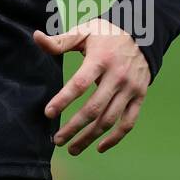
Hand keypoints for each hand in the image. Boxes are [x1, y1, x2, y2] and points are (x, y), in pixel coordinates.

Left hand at [33, 17, 149, 154]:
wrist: (143, 32)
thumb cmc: (107, 33)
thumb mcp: (84, 32)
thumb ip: (60, 40)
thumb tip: (36, 36)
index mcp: (100, 59)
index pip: (80, 84)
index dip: (63, 100)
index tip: (48, 113)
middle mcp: (117, 76)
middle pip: (94, 108)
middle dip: (74, 127)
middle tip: (57, 140)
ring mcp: (130, 88)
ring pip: (109, 120)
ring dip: (90, 137)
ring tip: (72, 148)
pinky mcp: (140, 97)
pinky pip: (128, 123)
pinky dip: (115, 138)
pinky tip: (99, 147)